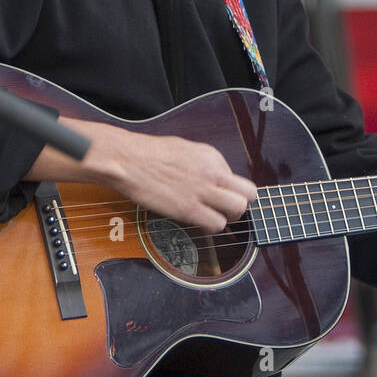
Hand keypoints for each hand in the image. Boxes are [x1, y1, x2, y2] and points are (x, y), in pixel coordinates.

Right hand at [28, 120, 257, 231]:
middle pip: (248, 195)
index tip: (223, 197)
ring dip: (228, 218)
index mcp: (212, 156)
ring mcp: (202, 190)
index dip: (233, 191)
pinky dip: (211, 227)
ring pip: (238, 210)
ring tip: (212, 217)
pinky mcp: (188, 208)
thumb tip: (215, 177)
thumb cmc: (150, 154)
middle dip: (240, 206)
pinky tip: (199, 223)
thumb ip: (205, 164)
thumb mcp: (186, 149)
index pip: (240, 179)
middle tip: (225, 211)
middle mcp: (213, 172)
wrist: (128, 160)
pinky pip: (216, 224)